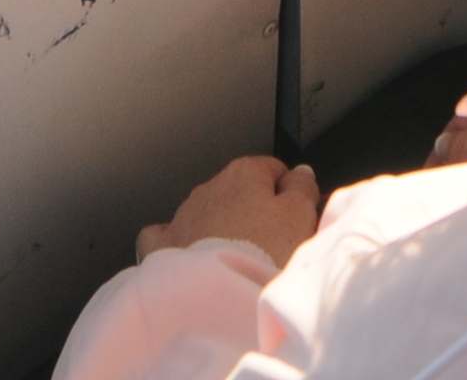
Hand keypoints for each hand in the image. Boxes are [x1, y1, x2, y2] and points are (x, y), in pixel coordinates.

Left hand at [136, 154, 320, 271]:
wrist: (218, 296)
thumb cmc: (261, 255)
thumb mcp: (299, 216)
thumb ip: (302, 188)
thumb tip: (301, 173)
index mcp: (244, 174)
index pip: (272, 170)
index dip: (288, 194)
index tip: (296, 216)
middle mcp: (209, 188)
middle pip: (240, 194)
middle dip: (255, 215)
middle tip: (273, 246)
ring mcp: (183, 216)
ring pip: (209, 215)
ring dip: (223, 232)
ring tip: (241, 263)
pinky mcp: (164, 247)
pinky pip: (173, 236)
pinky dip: (183, 244)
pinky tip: (196, 259)